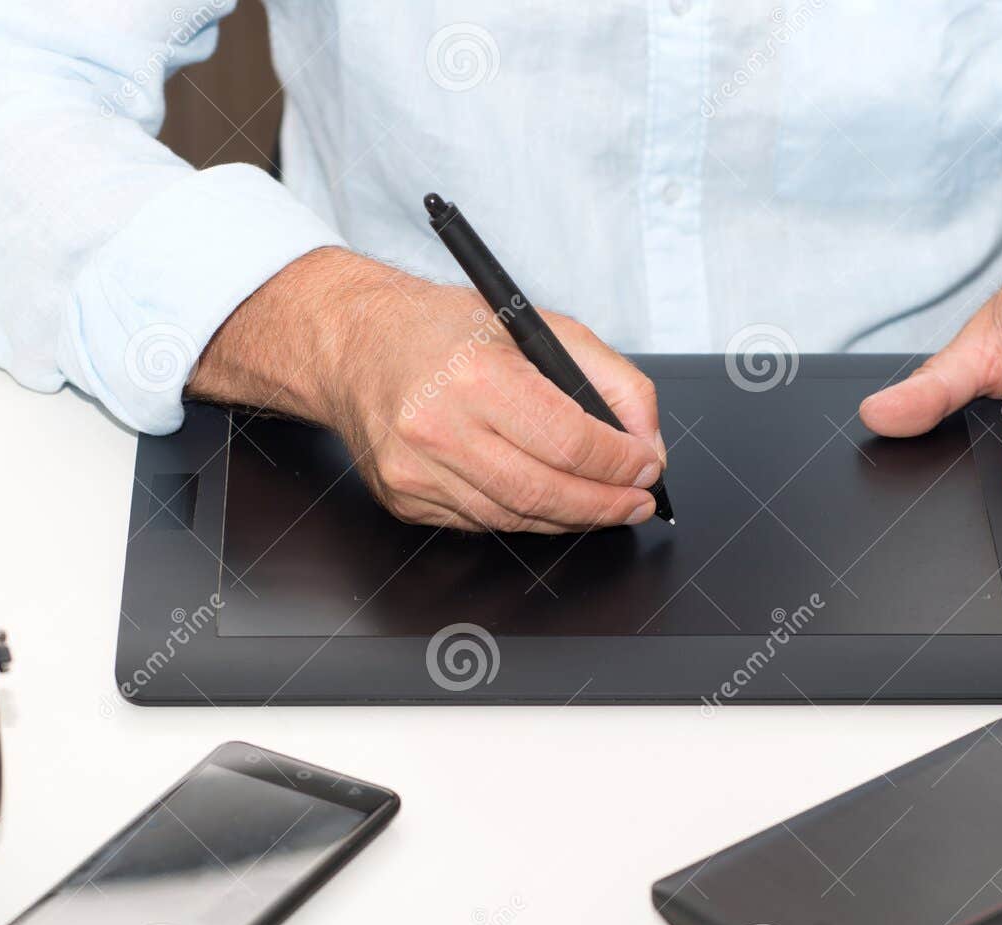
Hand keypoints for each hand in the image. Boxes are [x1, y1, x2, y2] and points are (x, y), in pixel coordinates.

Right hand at [190, 248, 664, 532]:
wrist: (353, 342)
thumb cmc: (440, 329)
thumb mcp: (536, 325)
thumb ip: (609, 378)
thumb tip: (647, 441)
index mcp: (474, 376)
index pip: (570, 441)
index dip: (621, 463)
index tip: (648, 467)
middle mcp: (437, 428)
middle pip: (546, 494)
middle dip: (607, 504)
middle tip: (638, 501)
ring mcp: (415, 472)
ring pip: (517, 519)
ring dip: (572, 517)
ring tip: (605, 503)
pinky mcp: (403, 499)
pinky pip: (482, 523)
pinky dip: (525, 516)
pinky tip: (547, 499)